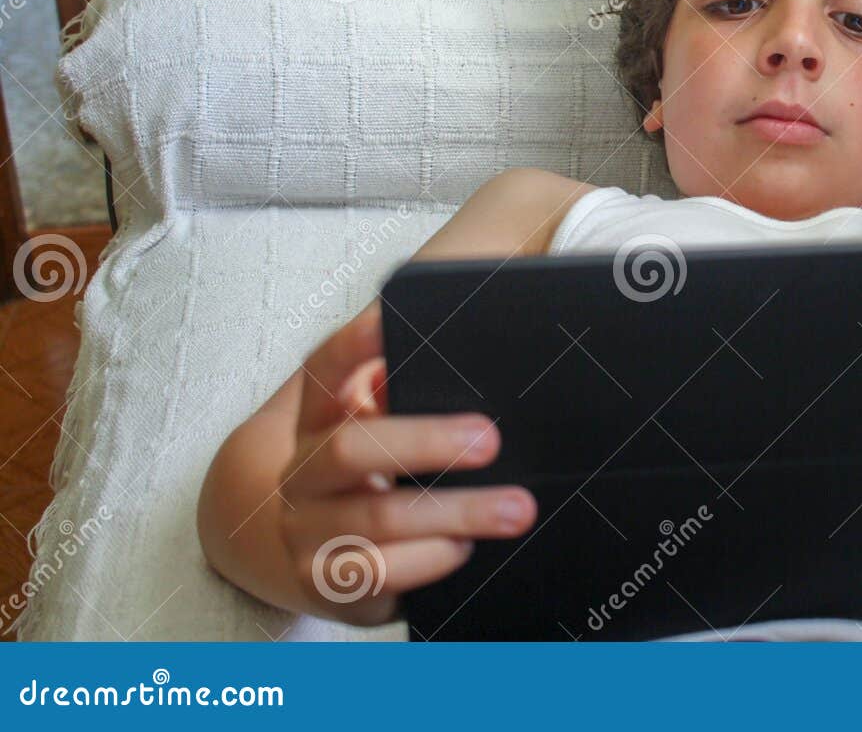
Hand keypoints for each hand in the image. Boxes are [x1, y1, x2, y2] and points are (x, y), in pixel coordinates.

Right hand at [276, 302, 537, 623]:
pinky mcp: (326, 584)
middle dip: (424, 442)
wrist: (307, 558)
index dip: (354, 344)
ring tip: (515, 508)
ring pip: (376, 519)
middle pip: (349, 449)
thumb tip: (459, 321)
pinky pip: (380, 573)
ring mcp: (307, 530)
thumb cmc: (366, 476)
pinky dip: (429, 559)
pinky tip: (464, 548)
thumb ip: (406, 382)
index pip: (325, 368)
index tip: (390, 320)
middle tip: (489, 440)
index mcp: (317, 418)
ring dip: (455, 512)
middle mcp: (302, 471)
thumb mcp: (377, 426)